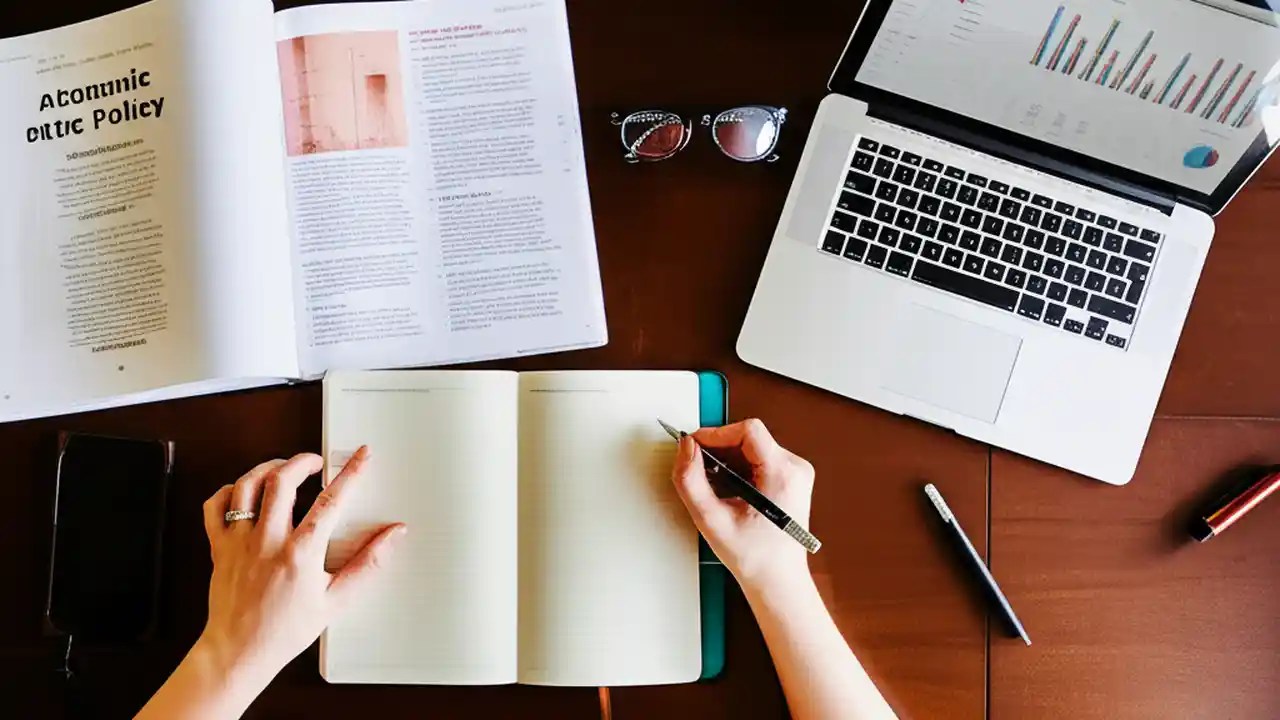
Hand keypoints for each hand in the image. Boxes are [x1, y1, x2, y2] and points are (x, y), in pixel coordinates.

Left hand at [196, 447, 404, 683]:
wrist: (239, 652)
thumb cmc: (284, 631)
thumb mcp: (336, 601)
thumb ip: (367, 564)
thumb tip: (392, 536)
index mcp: (300, 554)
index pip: (330, 501)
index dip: (351, 473)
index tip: (361, 456)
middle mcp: (267, 542)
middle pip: (282, 480)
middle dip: (303, 461)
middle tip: (316, 462)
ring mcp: (239, 542)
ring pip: (247, 485)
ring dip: (268, 468)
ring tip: (283, 468)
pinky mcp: (219, 548)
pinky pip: (215, 506)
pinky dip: (229, 491)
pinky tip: (244, 492)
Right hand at [670, 419, 814, 593]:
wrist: (777, 579)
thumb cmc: (755, 557)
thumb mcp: (711, 520)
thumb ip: (691, 481)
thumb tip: (685, 448)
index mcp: (783, 475)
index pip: (748, 431)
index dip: (715, 433)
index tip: (694, 445)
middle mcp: (795, 469)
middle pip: (748, 437)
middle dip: (718, 448)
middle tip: (698, 468)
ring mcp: (795, 473)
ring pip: (752, 446)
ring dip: (727, 459)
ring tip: (713, 484)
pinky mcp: (790, 478)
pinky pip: (758, 458)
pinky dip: (738, 467)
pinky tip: (727, 489)